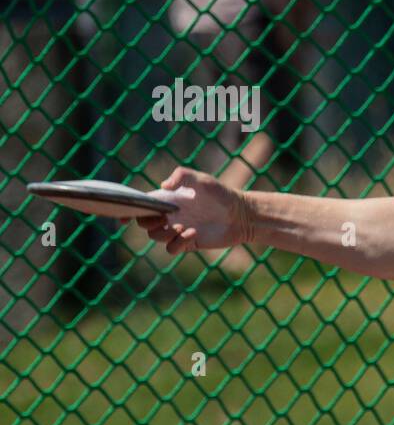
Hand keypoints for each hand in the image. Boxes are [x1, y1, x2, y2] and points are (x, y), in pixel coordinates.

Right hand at [133, 167, 250, 252]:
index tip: (121, 216)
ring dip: (164, 233)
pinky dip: (177, 243)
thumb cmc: (221, 194)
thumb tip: (163, 187)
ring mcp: (177, 229)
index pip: (141, 205)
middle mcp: (169, 214)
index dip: (127, 210)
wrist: (241, 214)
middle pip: (143, 222)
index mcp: (167, 198)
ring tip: (183, 226)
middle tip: (165, 218)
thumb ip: (182, 176)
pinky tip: (193, 233)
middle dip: (148, 222)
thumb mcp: (202, 180)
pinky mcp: (188, 242)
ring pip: (155, 237)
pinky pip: (171, 248)